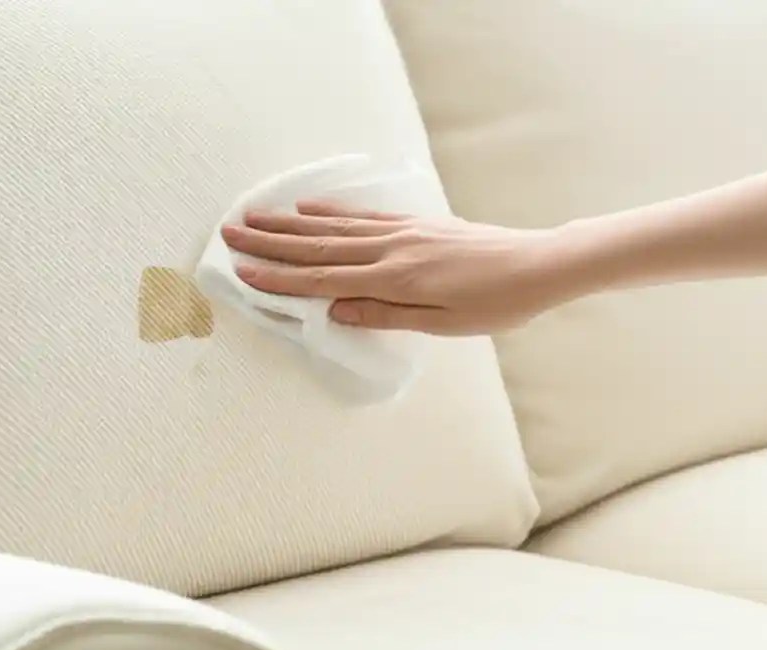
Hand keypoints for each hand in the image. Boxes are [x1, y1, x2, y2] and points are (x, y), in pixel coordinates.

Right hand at [220, 200, 567, 334]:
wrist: (538, 264)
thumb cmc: (496, 304)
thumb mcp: (443, 324)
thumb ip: (386, 315)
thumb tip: (334, 311)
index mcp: (395, 279)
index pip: (323, 279)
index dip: (279, 277)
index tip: (241, 271)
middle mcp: (391, 249)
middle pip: (318, 246)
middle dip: (269, 242)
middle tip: (228, 234)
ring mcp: (402, 232)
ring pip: (334, 227)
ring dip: (289, 224)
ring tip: (254, 217)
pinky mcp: (416, 224)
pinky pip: (362, 216)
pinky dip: (330, 211)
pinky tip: (309, 207)